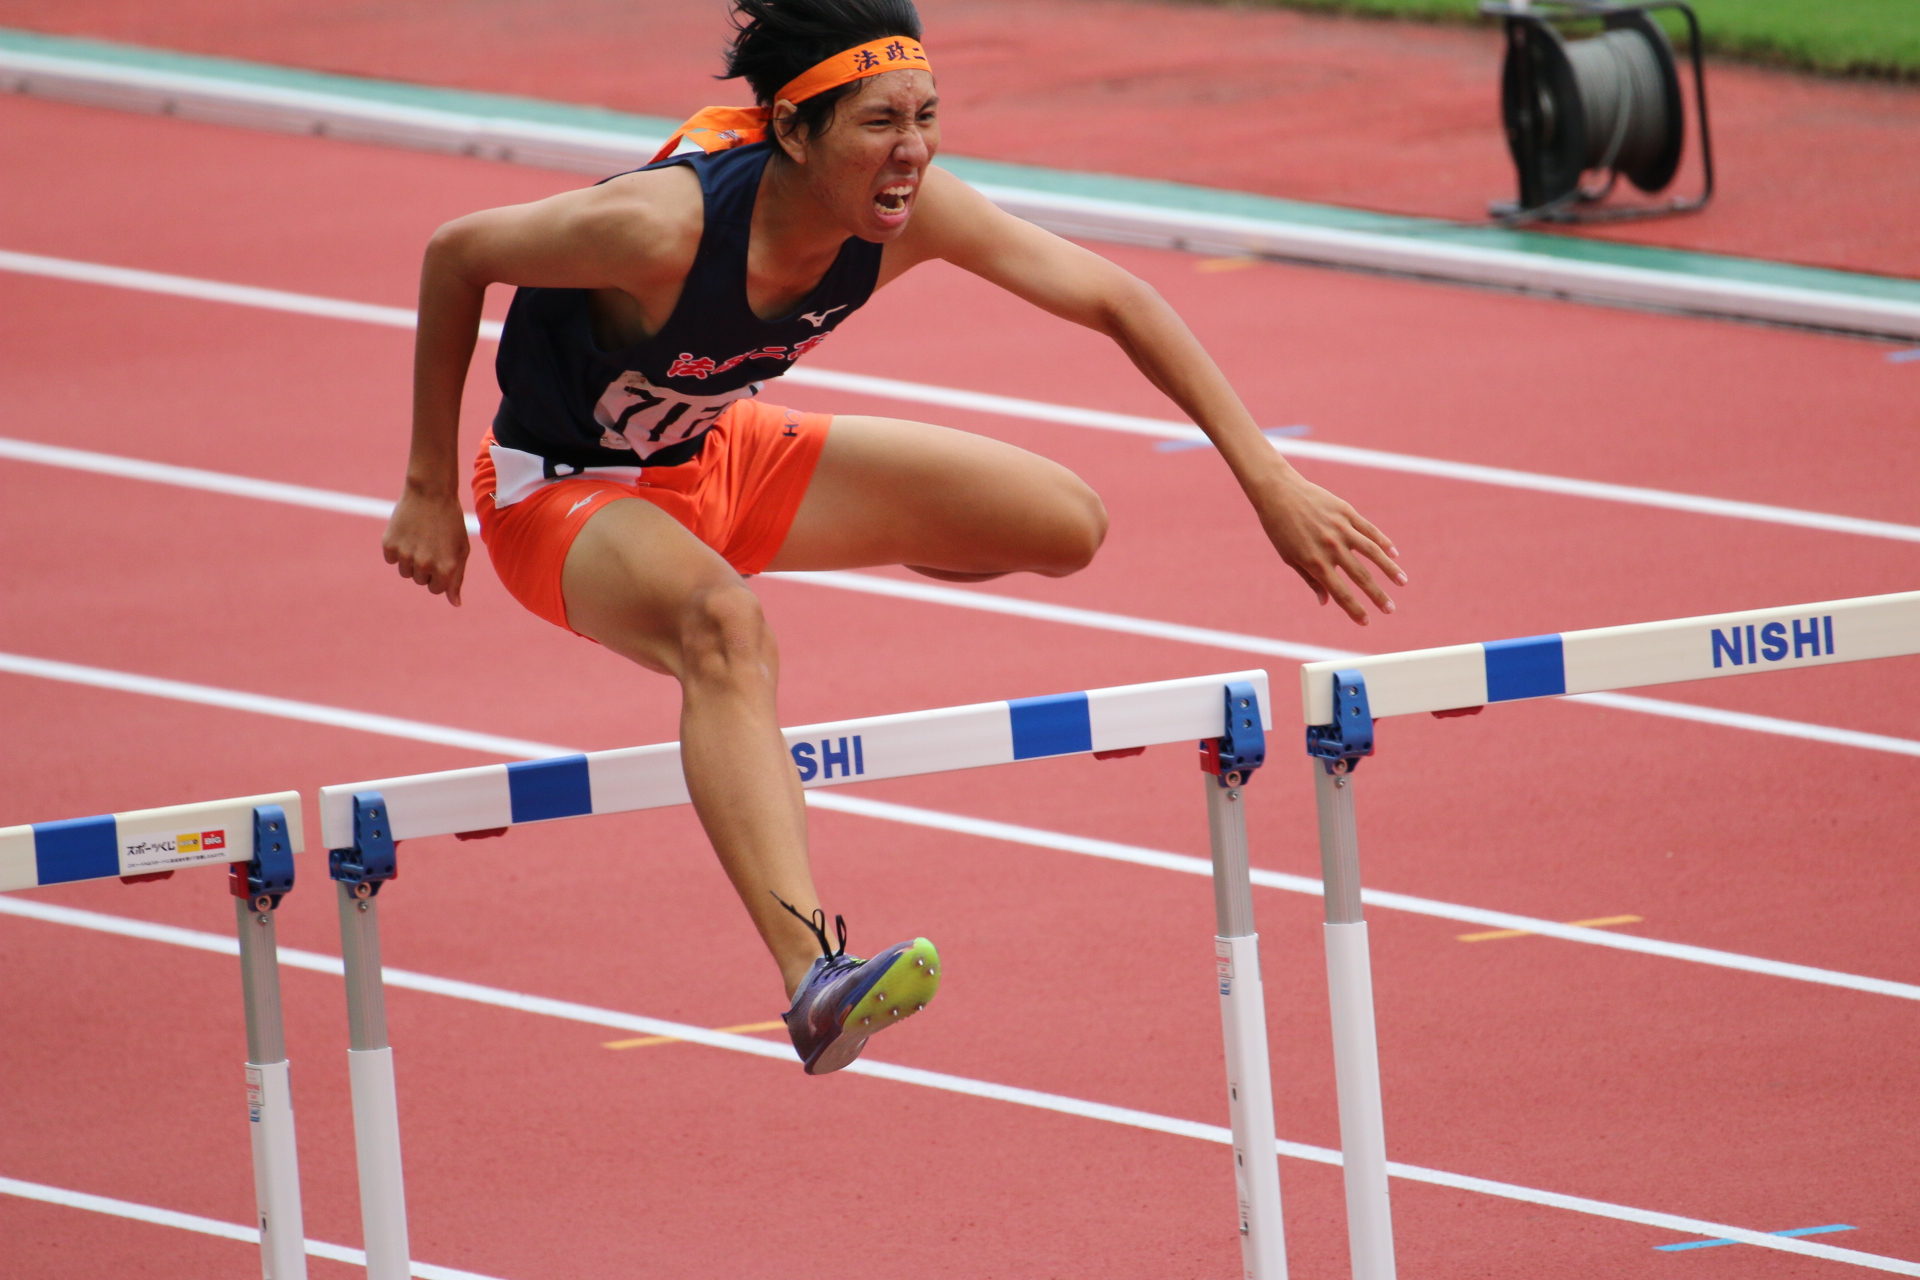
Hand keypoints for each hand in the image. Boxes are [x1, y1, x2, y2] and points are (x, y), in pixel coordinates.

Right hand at [382, 486, 469, 605]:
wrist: (430, 493)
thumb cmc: (450, 522)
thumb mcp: (461, 550)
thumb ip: (457, 579)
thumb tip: (455, 604)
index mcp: (446, 569)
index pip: (436, 589)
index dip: (439, 574)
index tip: (441, 557)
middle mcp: (425, 565)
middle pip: (420, 581)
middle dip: (425, 567)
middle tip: (431, 543)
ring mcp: (405, 556)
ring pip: (405, 572)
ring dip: (410, 560)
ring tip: (420, 538)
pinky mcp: (389, 546)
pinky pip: (391, 559)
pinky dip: (397, 549)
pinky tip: (407, 532)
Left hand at [1251, 468, 1404, 624]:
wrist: (1278, 492)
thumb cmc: (1280, 528)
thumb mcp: (1290, 557)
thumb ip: (1310, 579)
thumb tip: (1325, 602)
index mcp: (1315, 562)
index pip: (1340, 593)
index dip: (1354, 609)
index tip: (1366, 622)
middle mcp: (1331, 547)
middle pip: (1360, 576)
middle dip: (1377, 596)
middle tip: (1390, 610)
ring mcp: (1341, 529)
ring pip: (1372, 552)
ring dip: (1389, 569)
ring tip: (1402, 582)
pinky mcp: (1346, 512)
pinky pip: (1369, 530)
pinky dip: (1383, 542)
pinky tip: (1394, 554)